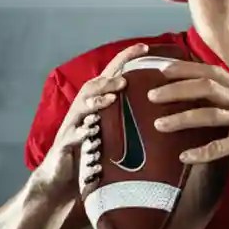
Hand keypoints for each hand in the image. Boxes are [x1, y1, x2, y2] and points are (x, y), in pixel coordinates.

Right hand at [34, 43, 149, 197]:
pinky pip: (72, 136)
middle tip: (126, 78)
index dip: (126, 59)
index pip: (111, 76)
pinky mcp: (64, 146)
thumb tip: (166, 109)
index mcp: (97, 107)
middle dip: (109, 78)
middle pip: (93, 86)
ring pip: (81, 107)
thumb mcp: (115, 136)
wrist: (61, 181)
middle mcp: (83, 113)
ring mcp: (72, 128)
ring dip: (96, 99)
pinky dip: (83, 132)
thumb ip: (132, 120)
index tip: (145, 47)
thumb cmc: (93, 157)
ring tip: (112, 96)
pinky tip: (92, 129)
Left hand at [147, 61, 228, 178]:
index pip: (209, 72)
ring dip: (182, 118)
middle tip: (150, 95)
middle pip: (205, 87)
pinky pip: (224, 146)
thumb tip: (202, 100)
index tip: (160, 69)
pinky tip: (185, 157)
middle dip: (176, 89)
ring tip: (159, 124)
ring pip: (211, 114)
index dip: (184, 68)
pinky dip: (203, 152)